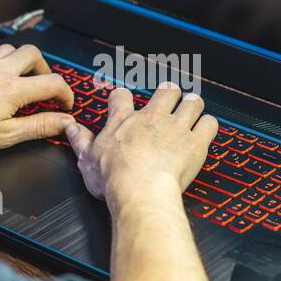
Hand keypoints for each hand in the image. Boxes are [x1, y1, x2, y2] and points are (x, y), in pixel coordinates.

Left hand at [0, 44, 75, 153]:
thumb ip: (38, 126)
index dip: (66, 95)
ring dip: (21, 62)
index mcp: (13, 89)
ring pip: (10, 49)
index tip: (64, 106)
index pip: (54, 82)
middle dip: (45, 70)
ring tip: (20, 82)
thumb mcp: (5, 136)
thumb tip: (63, 122)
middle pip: (34, 54)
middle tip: (44, 89)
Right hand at [65, 82, 217, 205]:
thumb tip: (70, 129)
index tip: (123, 101)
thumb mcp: (88, 159)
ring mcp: (176, 127)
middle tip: (169, 100)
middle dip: (170, 93)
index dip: (122, 96)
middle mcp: (152, 118)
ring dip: (193, 105)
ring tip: (191, 111)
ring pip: (192, 101)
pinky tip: (204, 131)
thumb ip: (80, 140)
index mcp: (124, 120)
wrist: (140, 190)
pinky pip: (209, 123)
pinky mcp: (195, 142)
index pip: (121, 96)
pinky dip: (208, 125)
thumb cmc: (114, 178)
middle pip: (167, 91)